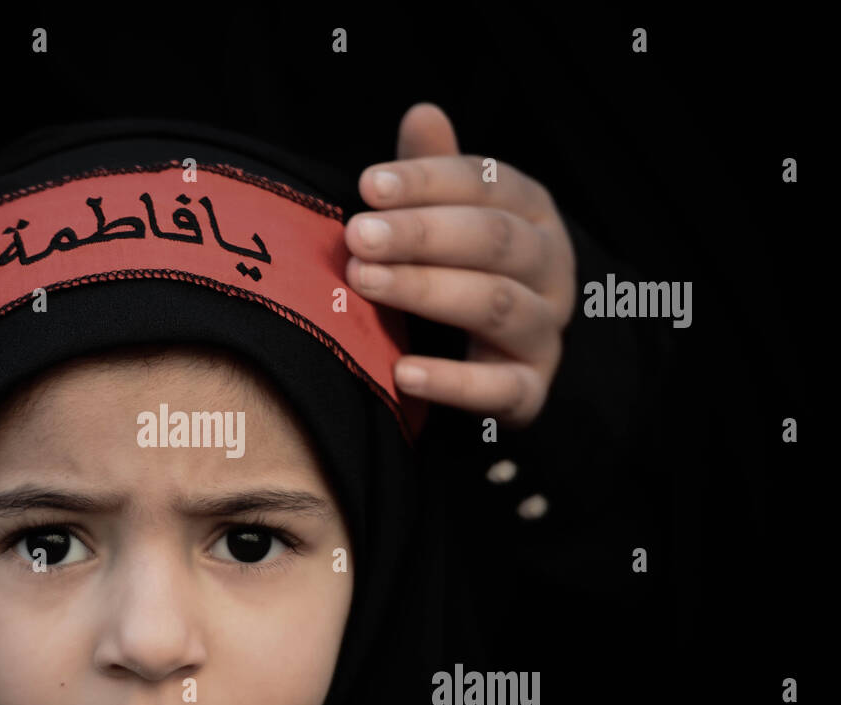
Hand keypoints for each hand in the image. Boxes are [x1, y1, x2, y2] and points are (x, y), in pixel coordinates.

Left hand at [345, 103, 576, 428]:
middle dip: (421, 234)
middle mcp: (551, 267)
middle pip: (493, 240)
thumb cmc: (460, 271)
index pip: (486, 184)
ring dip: (426, 291)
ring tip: (365, 282)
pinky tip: (402, 372)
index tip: (367, 185)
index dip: (427, 181)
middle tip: (357, 236)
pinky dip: (452, 383)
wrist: (496, 359)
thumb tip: (423, 111)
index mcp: (532, 213)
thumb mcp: (448, 217)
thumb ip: (432, 172)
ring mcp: (545, 332)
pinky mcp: (530, 390)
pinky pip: (500, 390)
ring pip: (496, 306)